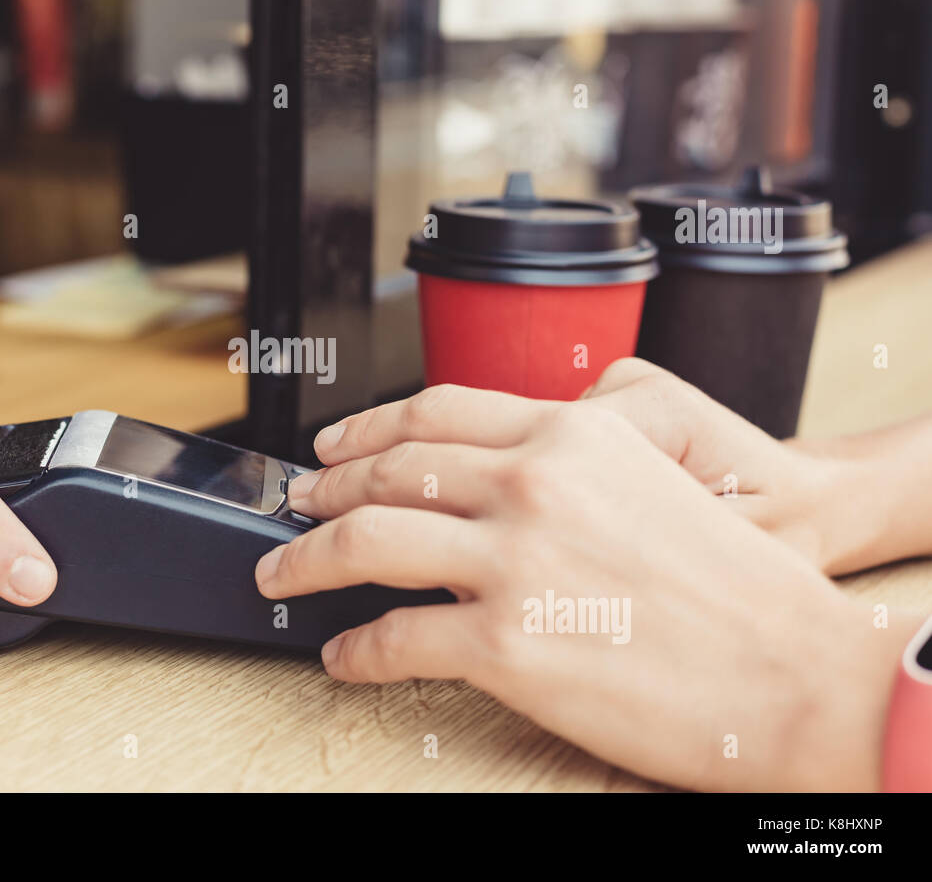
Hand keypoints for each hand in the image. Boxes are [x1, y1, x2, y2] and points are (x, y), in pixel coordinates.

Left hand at [255, 385, 918, 790]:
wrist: (800, 672)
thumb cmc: (742, 585)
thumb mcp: (654, 477)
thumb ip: (570, 460)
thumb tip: (497, 470)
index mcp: (570, 436)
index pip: (435, 412)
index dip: (367, 427)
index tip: (334, 445)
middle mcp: (532, 483)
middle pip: (389, 470)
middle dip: (325, 488)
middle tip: (297, 503)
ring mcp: (512, 563)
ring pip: (369, 542)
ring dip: (309, 558)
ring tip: (283, 572)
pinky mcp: (504, 646)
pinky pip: (395, 641)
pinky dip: (355, 651)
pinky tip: (344, 658)